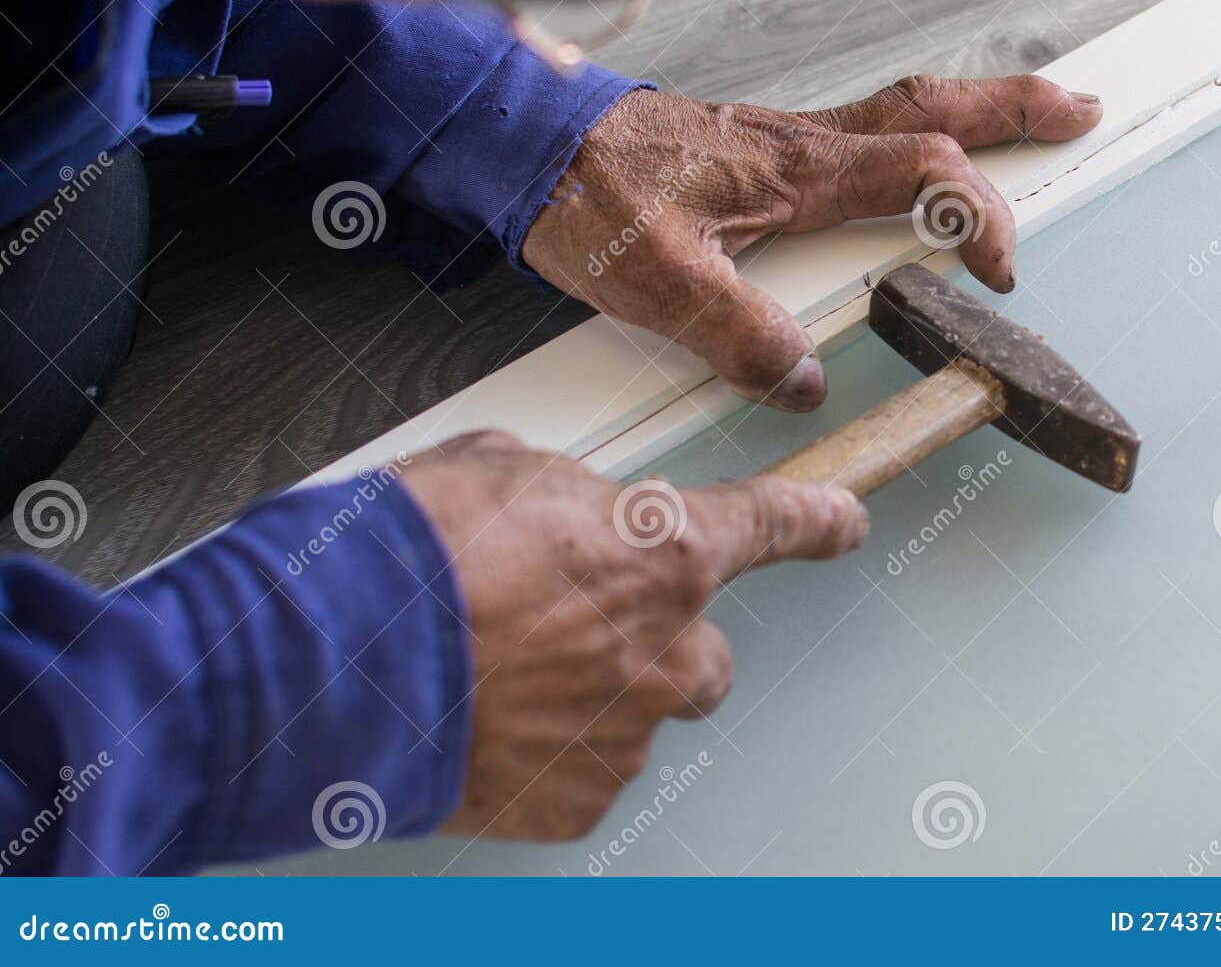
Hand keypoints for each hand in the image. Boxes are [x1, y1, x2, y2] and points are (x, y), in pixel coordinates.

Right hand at [401, 430, 867, 840]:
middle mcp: (668, 647)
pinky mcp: (578, 799)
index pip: (776, 523)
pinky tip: (488, 720)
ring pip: (641, 711)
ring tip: (502, 673)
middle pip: (703, 648)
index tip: (843, 522)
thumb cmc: (408, 557)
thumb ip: (569, 492)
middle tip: (571, 624)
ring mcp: (628, 732)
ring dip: (595, 693)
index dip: (818, 521)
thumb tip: (564, 508)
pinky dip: (551, 749)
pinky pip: (587, 769)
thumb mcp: (501, 469)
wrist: (329, 663)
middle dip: (655, 635)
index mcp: (663, 548)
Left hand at [522, 74, 1101, 411]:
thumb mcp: (657, 279)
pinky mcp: (759, 149)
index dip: (976, 217)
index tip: (998, 272)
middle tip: (1080, 110)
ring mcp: (784, 139)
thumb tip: (801, 381)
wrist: (529, 145)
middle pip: (934, 108)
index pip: (922, 174)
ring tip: (1024, 122)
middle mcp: (802, 143)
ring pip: (901, 110)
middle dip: (1016, 109)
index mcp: (796, 168)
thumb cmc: (587, 196)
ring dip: (972, 112)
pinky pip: (860, 129)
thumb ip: (735, 331)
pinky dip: (911, 134)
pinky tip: (907, 163)